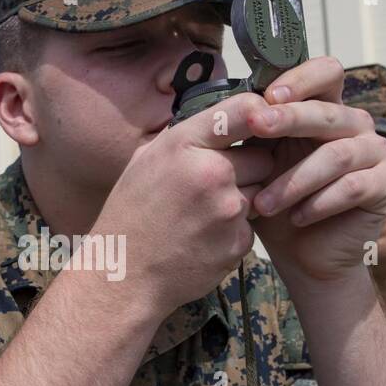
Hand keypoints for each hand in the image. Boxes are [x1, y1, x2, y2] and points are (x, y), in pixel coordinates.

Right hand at [92, 94, 274, 317]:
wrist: (124, 276)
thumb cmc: (130, 215)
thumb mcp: (145, 160)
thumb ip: (186, 138)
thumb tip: (223, 117)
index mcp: (184, 145)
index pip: (245, 110)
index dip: (259, 115)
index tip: (259, 125)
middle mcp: (211, 172)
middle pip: (262, 157)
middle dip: (248, 168)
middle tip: (217, 184)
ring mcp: (228, 209)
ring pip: (259, 193)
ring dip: (241, 200)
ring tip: (203, 215)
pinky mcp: (238, 242)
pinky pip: (251, 227)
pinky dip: (234, 232)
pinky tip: (203, 239)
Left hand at [244, 57, 385, 285]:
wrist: (302, 256)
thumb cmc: (278, 204)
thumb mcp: (260, 162)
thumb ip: (255, 131)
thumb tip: (232, 104)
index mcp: (326, 109)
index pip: (326, 73)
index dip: (301, 78)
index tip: (266, 95)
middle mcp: (355, 124)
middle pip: (328, 110)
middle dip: (289, 118)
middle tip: (256, 126)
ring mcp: (375, 152)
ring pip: (337, 154)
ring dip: (295, 180)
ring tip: (263, 204)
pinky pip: (355, 186)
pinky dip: (321, 202)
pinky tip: (297, 217)